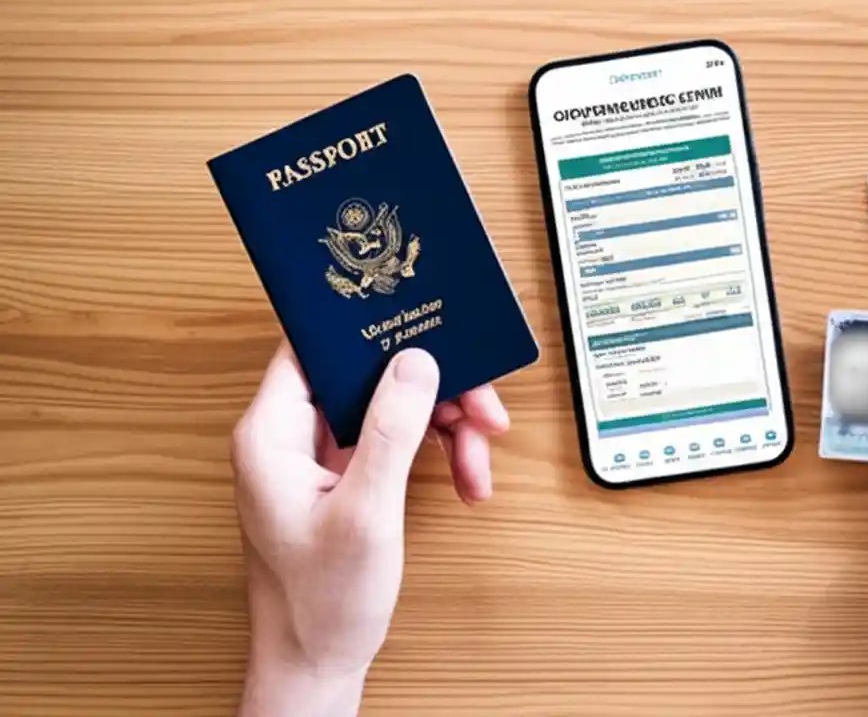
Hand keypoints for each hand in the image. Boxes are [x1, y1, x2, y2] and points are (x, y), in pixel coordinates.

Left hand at [232, 341, 508, 715]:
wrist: (316, 662)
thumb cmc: (319, 604)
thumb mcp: (365, 514)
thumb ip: (391, 432)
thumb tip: (415, 363)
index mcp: (271, 434)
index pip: (314, 347)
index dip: (368, 328)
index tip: (421, 323)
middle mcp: (290, 436)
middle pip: (368, 374)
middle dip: (431, 387)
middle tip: (479, 407)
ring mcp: (318, 456)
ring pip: (390, 406)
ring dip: (443, 424)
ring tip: (478, 457)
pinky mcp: (344, 475)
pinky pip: (394, 439)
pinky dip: (433, 451)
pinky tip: (464, 476)